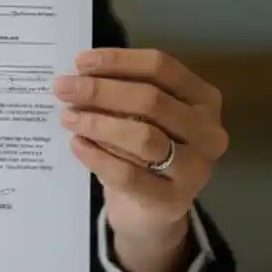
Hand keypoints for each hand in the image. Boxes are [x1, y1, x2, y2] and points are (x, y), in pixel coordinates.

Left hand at [53, 48, 228, 271]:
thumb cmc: (142, 152)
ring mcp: (195, 168)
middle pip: (151, 100)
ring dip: (98, 123)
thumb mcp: (138, 117)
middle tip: (63, 89)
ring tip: (68, 118)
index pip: (161, 68)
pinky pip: (128, 175)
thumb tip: (77, 75)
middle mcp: (208, 131)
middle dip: (100, 91)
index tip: (79, 62)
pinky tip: (76, 144)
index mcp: (202, 99)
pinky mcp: (172, 199)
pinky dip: (97, 157)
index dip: (119, 61)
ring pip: (144, 137)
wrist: (151, 210)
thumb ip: (119, 95)